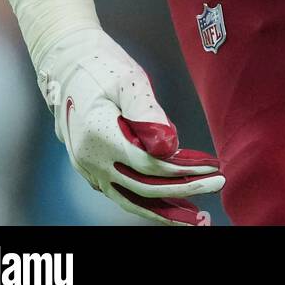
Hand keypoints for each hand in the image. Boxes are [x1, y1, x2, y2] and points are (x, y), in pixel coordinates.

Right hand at [39, 25, 224, 225]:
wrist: (68, 65)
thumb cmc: (102, 65)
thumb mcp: (128, 78)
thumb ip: (148, 112)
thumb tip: (169, 147)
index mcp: (99, 135)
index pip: (149, 165)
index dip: (184, 170)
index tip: (212, 168)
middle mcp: (91, 159)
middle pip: (144, 188)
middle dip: (184, 192)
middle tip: (217, 185)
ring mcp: (89, 169)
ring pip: (131, 201)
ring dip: (165, 212)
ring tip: (197, 219)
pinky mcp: (93, 170)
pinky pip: (123, 193)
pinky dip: (148, 203)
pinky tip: (171, 205)